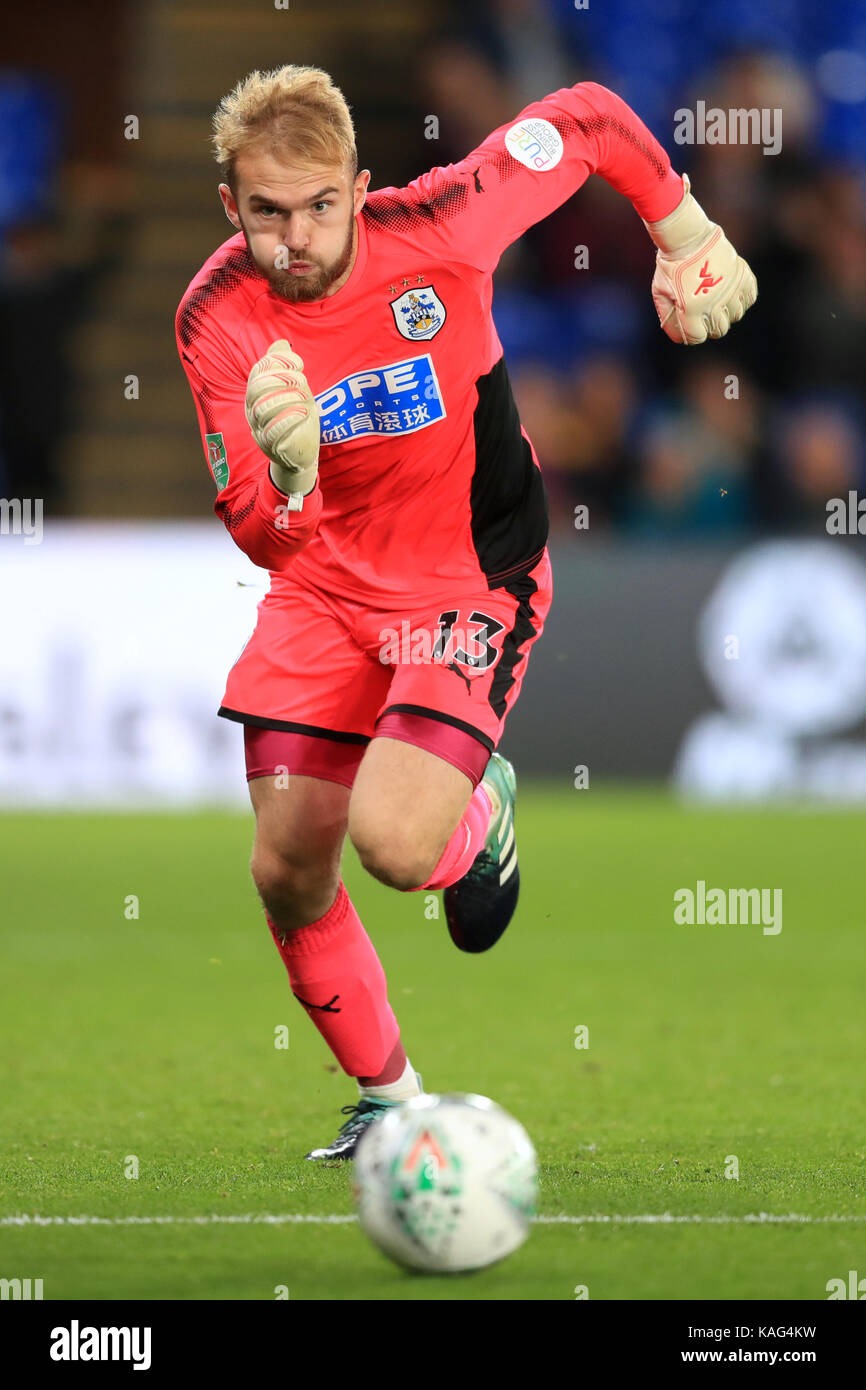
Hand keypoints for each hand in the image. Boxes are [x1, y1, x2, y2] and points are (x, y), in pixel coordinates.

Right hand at [245, 339, 319, 494]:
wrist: (301, 450)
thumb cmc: (296, 416)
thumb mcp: (294, 388)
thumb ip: (285, 368)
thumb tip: (281, 343)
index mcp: (257, 393)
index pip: (258, 372)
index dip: (277, 363)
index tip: (299, 363)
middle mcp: (253, 410)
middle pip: (256, 388)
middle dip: (281, 378)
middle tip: (302, 380)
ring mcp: (259, 429)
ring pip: (263, 409)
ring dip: (286, 398)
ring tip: (304, 397)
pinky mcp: (271, 446)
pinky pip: (272, 431)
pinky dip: (288, 419)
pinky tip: (303, 413)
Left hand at [643, 175, 757, 344]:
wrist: (687, 237)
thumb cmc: (670, 265)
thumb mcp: (660, 291)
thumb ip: (667, 315)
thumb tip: (678, 334)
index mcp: (691, 309)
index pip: (697, 337)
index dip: (693, 335)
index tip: (692, 328)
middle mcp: (713, 303)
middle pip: (719, 330)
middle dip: (711, 327)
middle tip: (705, 316)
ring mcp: (729, 289)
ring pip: (736, 315)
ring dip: (727, 313)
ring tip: (718, 303)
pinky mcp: (741, 275)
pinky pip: (750, 297)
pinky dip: (743, 299)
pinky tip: (732, 294)